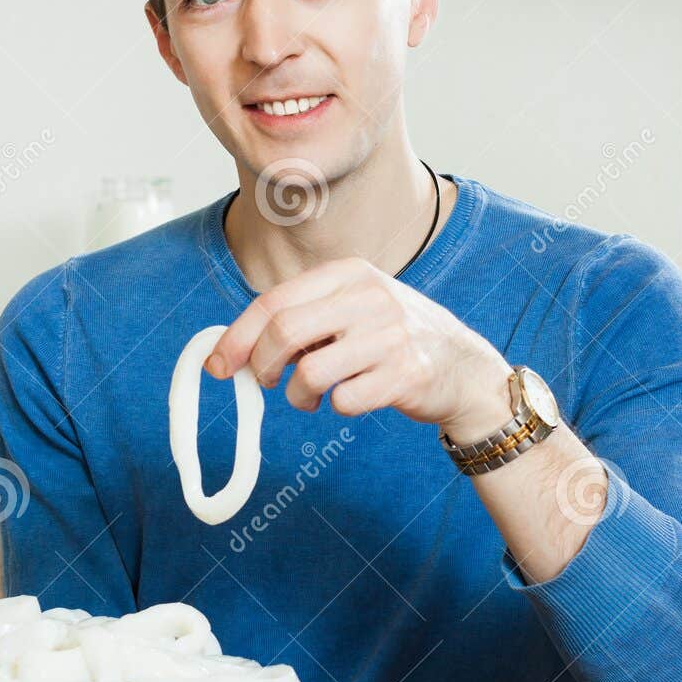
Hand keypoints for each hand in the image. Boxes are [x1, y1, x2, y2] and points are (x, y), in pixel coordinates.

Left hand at [206, 256, 512, 440]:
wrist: (463, 366)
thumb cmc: (389, 339)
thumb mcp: (350, 308)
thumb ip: (300, 318)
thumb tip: (230, 349)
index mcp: (348, 273)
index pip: (273, 302)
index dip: (237, 337)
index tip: (218, 365)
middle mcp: (369, 296)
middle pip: (284, 333)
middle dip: (261, 366)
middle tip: (265, 382)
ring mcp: (390, 335)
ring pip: (309, 373)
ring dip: (298, 396)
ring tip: (310, 397)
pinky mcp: (406, 374)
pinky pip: (344, 401)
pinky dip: (336, 407)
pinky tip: (350, 398)